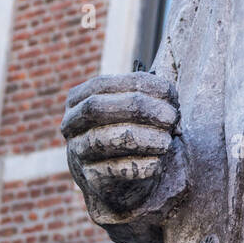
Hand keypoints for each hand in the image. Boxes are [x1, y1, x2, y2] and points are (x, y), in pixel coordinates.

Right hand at [61, 73, 184, 217]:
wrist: (125, 182)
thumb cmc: (136, 133)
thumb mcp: (144, 105)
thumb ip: (155, 85)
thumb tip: (169, 59)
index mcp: (79, 99)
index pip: (102, 84)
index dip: (139, 86)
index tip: (172, 96)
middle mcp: (71, 124)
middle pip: (97, 107)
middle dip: (141, 109)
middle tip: (172, 118)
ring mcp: (77, 152)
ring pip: (104, 139)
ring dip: (144, 138)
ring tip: (167, 142)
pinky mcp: (91, 178)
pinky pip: (114, 169)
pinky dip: (141, 164)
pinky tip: (158, 161)